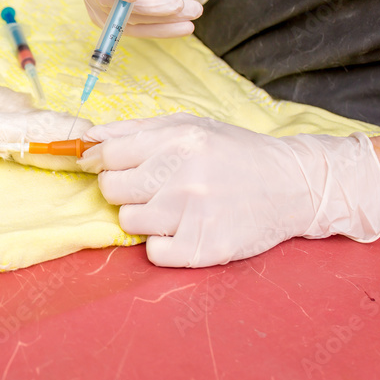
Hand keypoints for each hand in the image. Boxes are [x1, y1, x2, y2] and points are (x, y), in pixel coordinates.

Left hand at [78, 114, 379, 267]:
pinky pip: (152, 253)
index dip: (104, 163)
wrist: (294, 185)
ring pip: (129, 222)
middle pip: (111, 190)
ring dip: (145, 217)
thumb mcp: (188, 126)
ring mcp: (193, 214)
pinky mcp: (203, 248)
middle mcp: (182, 176)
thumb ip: (133, 130)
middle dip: (125, 189)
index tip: (115, 168)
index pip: (107, 156)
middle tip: (152, 187)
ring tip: (175, 207)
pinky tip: (185, 229)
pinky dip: (164, 245)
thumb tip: (85, 139)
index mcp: (176, 140)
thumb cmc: (233, 152)